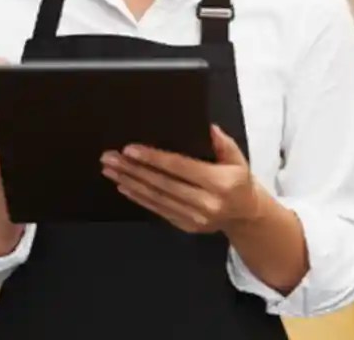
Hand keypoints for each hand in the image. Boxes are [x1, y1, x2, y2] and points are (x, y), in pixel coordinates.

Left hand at [100, 124, 263, 233]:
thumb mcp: (238, 159)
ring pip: (156, 198)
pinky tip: (123, 186)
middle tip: (109, 158)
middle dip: (132, 169)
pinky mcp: (186, 226)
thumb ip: (223, 143)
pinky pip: (157, 210)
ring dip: (129, 182)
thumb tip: (208, 127)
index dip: (153, 158)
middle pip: (161, 183)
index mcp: (219, 183)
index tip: (129, 150)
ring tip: (110, 170)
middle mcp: (206, 202)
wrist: (245, 215)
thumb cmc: (238, 181)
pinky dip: (138, 198)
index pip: (179, 167)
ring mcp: (195, 217)